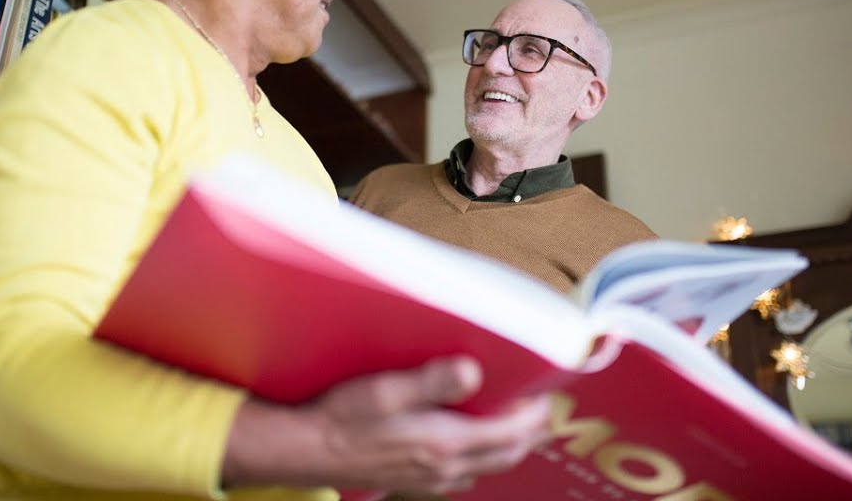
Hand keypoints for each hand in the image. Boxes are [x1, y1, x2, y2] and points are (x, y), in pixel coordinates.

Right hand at [222, 356, 550, 493]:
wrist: (305, 450)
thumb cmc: (342, 416)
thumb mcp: (385, 390)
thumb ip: (432, 381)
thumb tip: (473, 371)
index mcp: (445, 442)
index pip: (511, 433)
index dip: (535, 414)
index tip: (546, 393)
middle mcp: (445, 466)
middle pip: (506, 454)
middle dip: (529, 431)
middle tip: (540, 406)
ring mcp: (429, 479)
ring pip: (487, 467)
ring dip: (507, 445)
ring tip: (514, 421)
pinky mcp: (414, 481)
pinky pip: (461, 475)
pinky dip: (479, 458)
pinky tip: (470, 444)